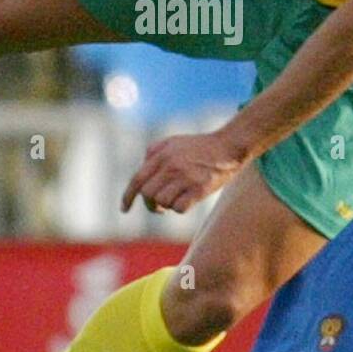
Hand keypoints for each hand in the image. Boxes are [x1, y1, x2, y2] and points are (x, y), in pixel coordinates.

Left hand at [121, 131, 246, 214]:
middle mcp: (170, 166)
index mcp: (160, 155)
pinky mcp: (199, 189)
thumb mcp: (172, 142)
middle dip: (151, 204)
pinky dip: (182, 208)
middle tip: (160, 205)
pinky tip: (189, 199)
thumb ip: (152, 153)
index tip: (124, 209)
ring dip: (169, 205)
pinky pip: (180, 209)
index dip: (127, 197)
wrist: (228, 146)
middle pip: (148, 195)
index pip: (137, 180)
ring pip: (163, 203)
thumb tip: (141, 171)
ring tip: (179, 196)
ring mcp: (185, 178)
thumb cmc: (199, 146)